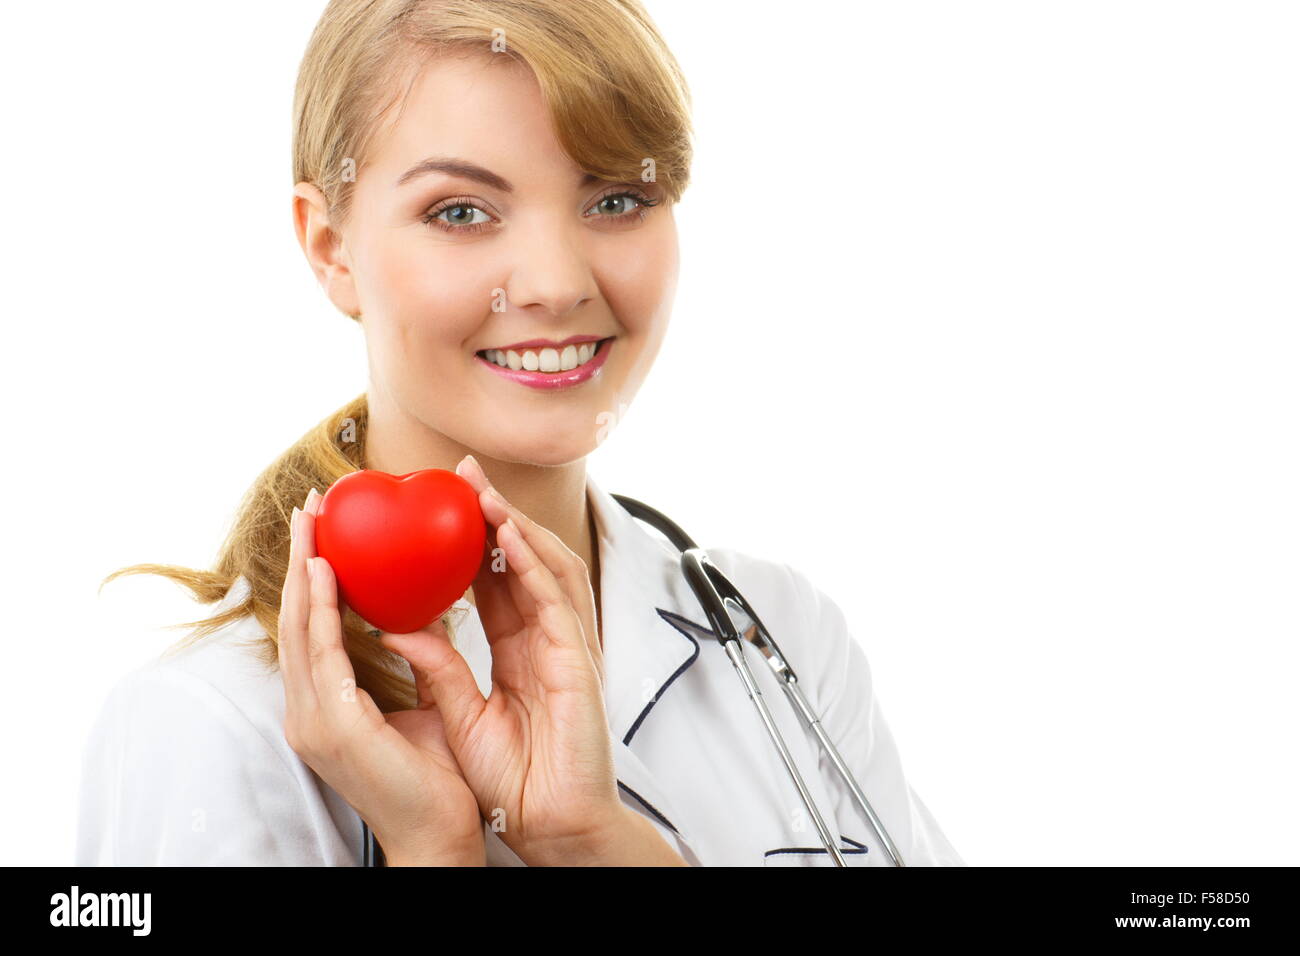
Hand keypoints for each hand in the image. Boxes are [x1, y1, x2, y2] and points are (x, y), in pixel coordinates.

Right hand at [278, 487, 485, 865]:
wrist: (439, 839)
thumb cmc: (434, 780)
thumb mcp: (421, 709)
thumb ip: (413, 667)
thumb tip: (410, 625)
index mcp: (326, 708)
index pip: (312, 630)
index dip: (311, 579)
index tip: (322, 532)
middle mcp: (309, 711)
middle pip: (295, 621)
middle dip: (298, 561)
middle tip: (309, 507)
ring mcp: (315, 720)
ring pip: (299, 630)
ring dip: (302, 571)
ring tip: (310, 521)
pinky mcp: (335, 727)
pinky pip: (322, 655)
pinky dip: (321, 609)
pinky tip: (326, 571)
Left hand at [376, 455, 624, 863]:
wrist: (552, 825)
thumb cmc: (513, 780)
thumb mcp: (461, 715)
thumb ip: (437, 668)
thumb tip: (395, 624)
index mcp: (522, 649)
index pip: (495, 580)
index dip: (470, 539)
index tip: (440, 502)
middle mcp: (548, 638)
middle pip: (524, 560)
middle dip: (495, 511)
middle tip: (462, 471)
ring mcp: (568, 646)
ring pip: (548, 567)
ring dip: (516, 524)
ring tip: (482, 490)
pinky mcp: (579, 661)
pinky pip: (557, 601)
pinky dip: (536, 563)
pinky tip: (510, 534)